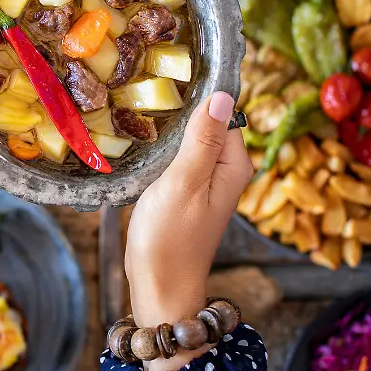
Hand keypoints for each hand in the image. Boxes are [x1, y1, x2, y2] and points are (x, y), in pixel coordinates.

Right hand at [125, 92, 252, 370]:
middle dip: (178, 111)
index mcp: (233, 164)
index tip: (166, 85)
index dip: (196, 97)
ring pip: (187, 139)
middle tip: (144, 100)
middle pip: (204, 122)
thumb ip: (201, 139)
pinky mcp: (185, 190)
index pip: (222, 112)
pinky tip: (140, 145)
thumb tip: (222, 94)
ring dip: (165, 131)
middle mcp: (225, 169)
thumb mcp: (184, 183)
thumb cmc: (170, 238)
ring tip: (136, 117)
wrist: (159, 285)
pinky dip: (160, 149)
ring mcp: (205, 180)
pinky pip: (176, 156)